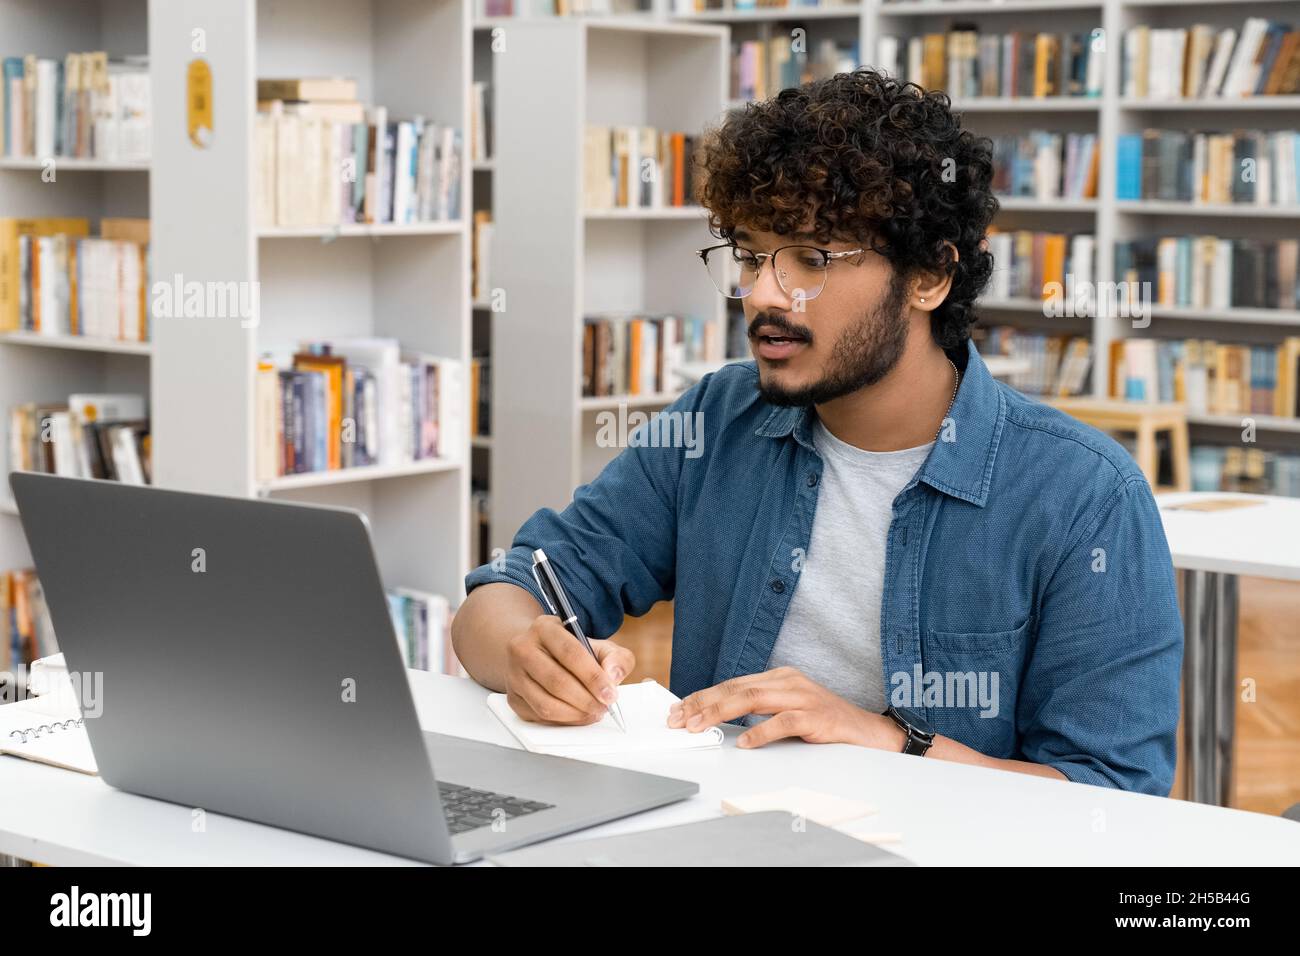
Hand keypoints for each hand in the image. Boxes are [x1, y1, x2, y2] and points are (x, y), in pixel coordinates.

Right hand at [504, 615, 634, 725]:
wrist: (538, 654)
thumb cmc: (571, 651)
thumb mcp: (598, 645)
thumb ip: (616, 657)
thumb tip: (613, 676)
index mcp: (544, 628)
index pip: (570, 653)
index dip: (593, 677)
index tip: (610, 694)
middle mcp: (522, 648)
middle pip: (557, 681)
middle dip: (586, 700)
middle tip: (603, 707)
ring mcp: (514, 674)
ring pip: (546, 704)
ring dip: (575, 714)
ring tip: (593, 712)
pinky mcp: (512, 697)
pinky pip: (539, 716)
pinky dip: (563, 721)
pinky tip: (578, 715)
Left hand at [667, 666, 907, 749]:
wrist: (870, 732)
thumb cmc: (826, 723)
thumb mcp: (788, 709)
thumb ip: (760, 709)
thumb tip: (718, 719)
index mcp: (780, 677)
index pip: (733, 684)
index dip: (704, 696)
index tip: (680, 709)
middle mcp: (789, 681)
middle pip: (737, 688)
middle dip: (703, 703)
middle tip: (680, 718)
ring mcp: (803, 697)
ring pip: (753, 699)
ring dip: (721, 712)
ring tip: (699, 725)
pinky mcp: (817, 717)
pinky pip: (784, 722)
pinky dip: (762, 732)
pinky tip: (746, 742)